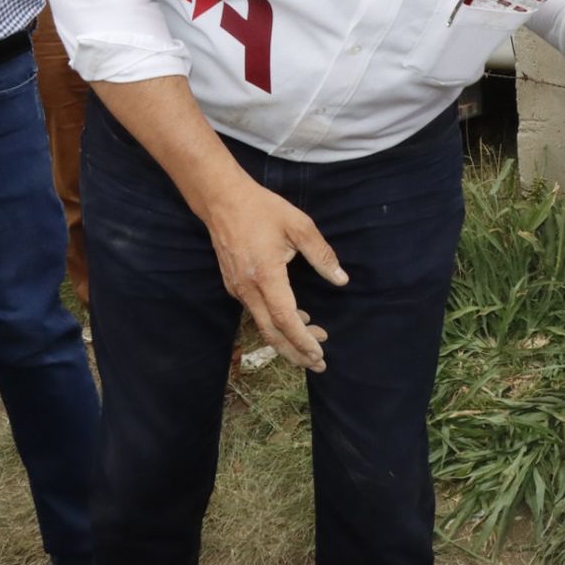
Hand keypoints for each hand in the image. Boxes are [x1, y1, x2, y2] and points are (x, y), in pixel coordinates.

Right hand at [200, 178, 348, 370]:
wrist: (223, 200)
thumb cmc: (263, 209)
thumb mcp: (299, 226)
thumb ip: (321, 255)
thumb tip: (341, 279)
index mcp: (265, 276)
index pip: (284, 319)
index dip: (302, 339)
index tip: (320, 352)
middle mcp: (247, 289)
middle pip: (271, 332)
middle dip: (295, 352)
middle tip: (319, 364)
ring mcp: (237, 289)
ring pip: (262, 325)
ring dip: (288, 338)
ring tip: (315, 343)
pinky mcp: (233, 285)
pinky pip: (256, 313)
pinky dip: (276, 323)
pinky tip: (296, 319)